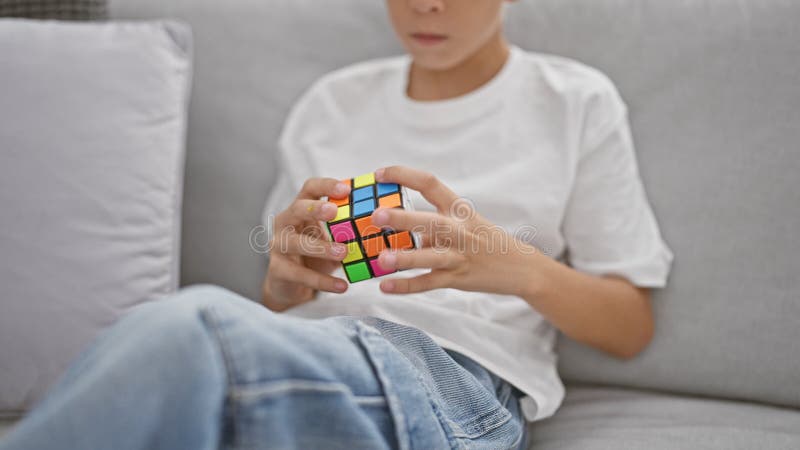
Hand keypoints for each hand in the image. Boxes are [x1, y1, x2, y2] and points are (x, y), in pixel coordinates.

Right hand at [262, 177, 350, 310]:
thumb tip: (384, 222)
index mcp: (300, 209)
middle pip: (297, 209)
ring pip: (297, 243)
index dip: (326, 186)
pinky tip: (342, 286)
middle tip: (334, 211)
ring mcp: (278, 246)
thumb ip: (347, 227)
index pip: (310, 188)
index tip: (346, 189)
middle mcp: (285, 223)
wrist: (289, 284)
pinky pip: (301, 275)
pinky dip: (323, 281)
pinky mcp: (277, 270)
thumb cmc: (314, 254)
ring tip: (343, 252)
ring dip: (321, 248)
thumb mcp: (329, 237)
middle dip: (314, 209)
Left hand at [371, 166, 541, 295]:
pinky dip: (406, 286)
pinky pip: (429, 283)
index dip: (404, 176)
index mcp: (460, 210)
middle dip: (403, 219)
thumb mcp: (464, 224)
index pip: (430, 184)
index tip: (380, 173)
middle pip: (430, 221)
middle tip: (377, 215)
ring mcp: (459, 256)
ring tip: (381, 258)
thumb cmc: (486, 241)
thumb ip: (432, 225)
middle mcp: (460, 231)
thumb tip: (397, 229)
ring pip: (430, 257)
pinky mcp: (458, 280)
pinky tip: (385, 287)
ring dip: (405, 258)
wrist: (523, 268)